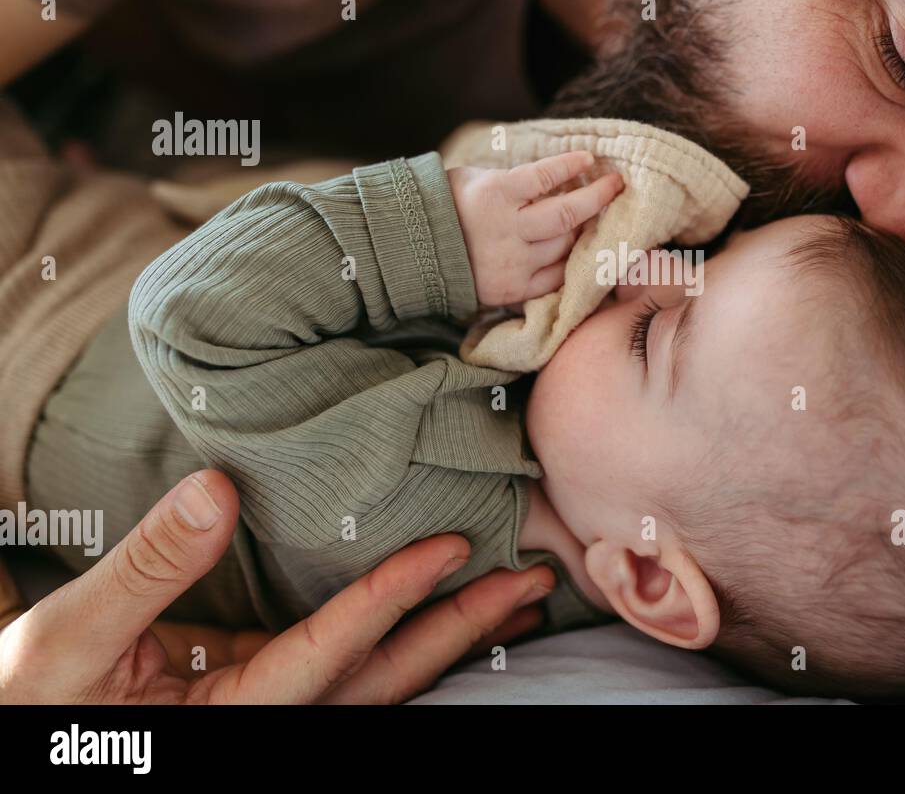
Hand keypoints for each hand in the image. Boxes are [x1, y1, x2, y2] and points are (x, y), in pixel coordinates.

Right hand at [0, 470, 554, 703]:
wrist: (18, 736)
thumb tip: (217, 489)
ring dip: (451, 638)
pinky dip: (406, 637)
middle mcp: (267, 727)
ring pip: (383, 683)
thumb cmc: (29, 704)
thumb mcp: (69, 639)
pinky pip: (355, 672)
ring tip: (517, 596)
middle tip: (533, 580)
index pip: (328, 653)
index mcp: (229, 719)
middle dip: (461, 629)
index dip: (391, 598)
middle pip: (385, 680)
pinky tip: (442, 607)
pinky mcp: (266, 698)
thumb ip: (147, 567)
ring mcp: (273, 716)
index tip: (453, 548)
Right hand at [449, 150, 622, 305]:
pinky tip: (578, 252)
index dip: (571, 165)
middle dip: (597, 198)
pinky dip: (570, 264)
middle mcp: (506, 229)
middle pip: (567, 214)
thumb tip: (559, 175)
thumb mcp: (476, 178)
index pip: (544, 175)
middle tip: (614, 186)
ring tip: (593, 219)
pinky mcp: (512, 289)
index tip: (590, 159)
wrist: (414, 252)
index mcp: (495, 194)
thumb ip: (514, 179)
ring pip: (565, 246)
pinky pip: (555, 278)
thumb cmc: (449, 206)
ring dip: (583, 232)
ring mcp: (511, 262)